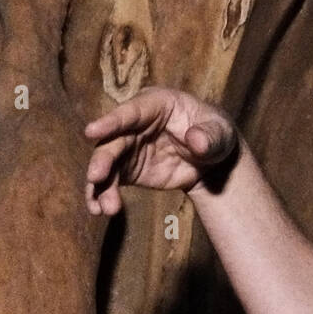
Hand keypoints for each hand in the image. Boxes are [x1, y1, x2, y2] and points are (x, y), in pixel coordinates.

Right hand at [83, 86, 239, 216]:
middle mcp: (135, 124)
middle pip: (112, 141)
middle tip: (96, 176)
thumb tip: (196, 141)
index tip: (91, 131)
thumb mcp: (221, 132)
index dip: (111, 121)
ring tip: (103, 208)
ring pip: (106, 164)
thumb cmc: (216, 135)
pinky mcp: (127, 169)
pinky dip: (102, 195)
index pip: (131, 112)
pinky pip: (108, 182)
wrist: (215, 161)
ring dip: (100, 185)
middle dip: (102, 160)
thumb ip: (210, 136)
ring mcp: (128, 147)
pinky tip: (99, 210)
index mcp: (157, 104)